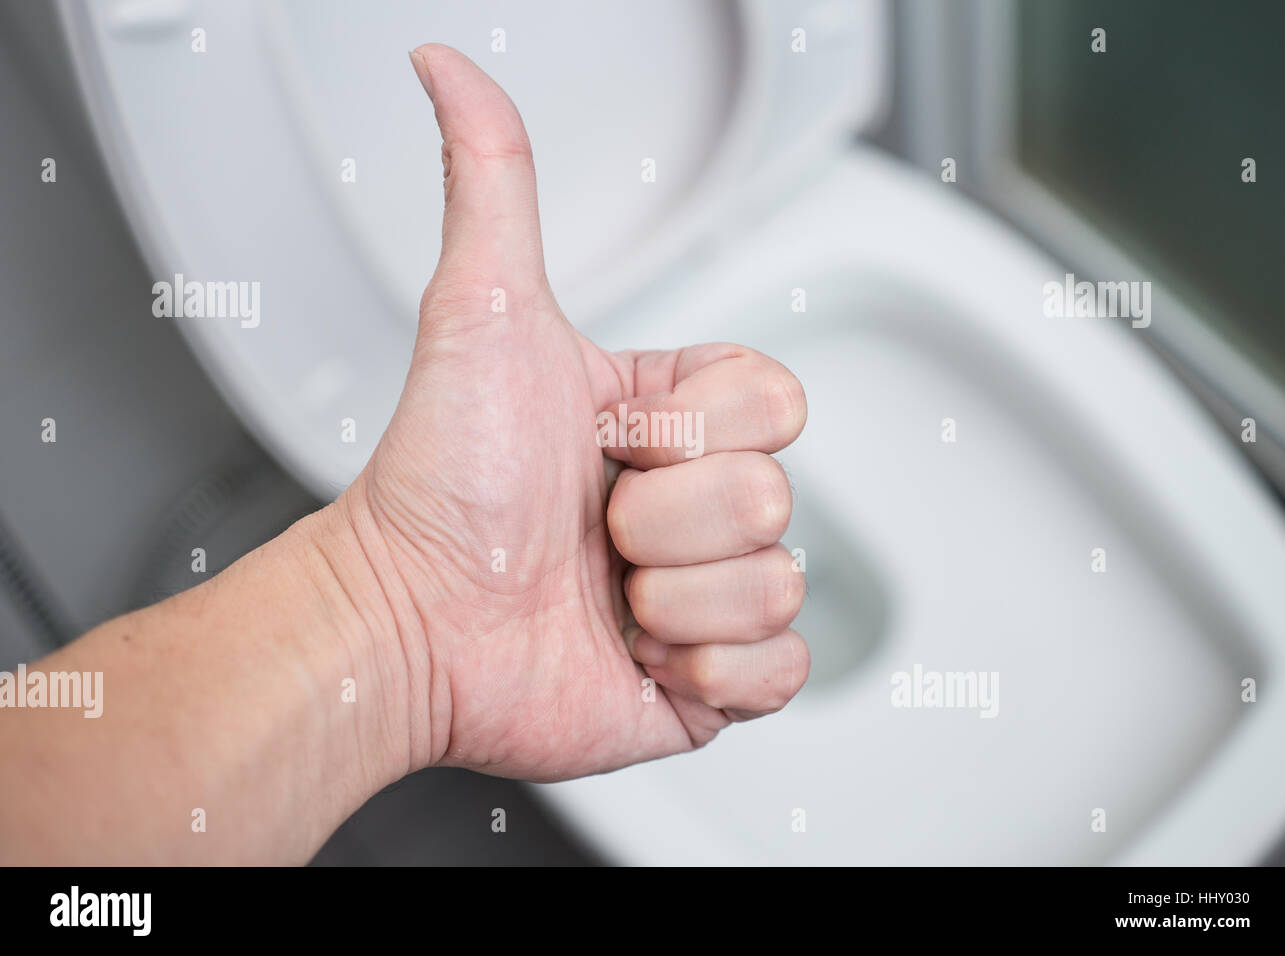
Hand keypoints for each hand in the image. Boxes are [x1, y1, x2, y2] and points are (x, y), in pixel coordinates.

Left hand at [335, 44, 810, 780]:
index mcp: (674, 418)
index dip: (692, 424)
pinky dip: (705, 670)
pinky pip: (782, 671)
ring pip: (779, 584)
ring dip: (671, 595)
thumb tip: (446, 66)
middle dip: (662, 518)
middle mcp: (695, 504)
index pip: (778, 402)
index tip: (607, 435)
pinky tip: (633, 653)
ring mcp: (708, 595)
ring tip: (598, 593)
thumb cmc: (440, 481)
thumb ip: (495, 181)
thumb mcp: (482, 312)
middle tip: (586, 526)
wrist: (410, 625)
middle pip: (774, 496)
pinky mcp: (712, 683)